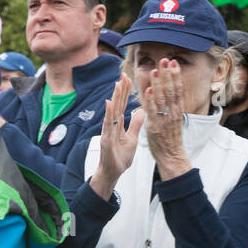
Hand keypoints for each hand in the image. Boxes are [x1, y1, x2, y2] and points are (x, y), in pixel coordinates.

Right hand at [91, 74, 143, 199]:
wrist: (113, 172)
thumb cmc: (120, 157)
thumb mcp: (132, 139)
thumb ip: (135, 125)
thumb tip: (141, 111)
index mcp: (119, 124)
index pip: (122, 105)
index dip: (125, 92)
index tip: (128, 78)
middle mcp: (112, 125)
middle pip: (117, 104)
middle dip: (120, 89)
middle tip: (123, 75)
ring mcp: (108, 131)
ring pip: (112, 111)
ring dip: (115, 97)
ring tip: (118, 84)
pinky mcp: (107, 139)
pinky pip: (108, 125)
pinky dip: (109, 114)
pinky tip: (109, 103)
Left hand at [145, 59, 189, 179]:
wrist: (171, 155)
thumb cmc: (171, 137)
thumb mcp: (174, 118)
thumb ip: (171, 104)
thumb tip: (170, 91)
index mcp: (177, 109)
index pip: (178, 88)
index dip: (175, 75)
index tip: (173, 62)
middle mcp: (173, 112)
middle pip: (171, 90)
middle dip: (168, 74)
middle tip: (165, 60)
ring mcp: (164, 119)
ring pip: (162, 99)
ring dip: (158, 84)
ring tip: (155, 71)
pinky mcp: (155, 127)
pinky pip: (152, 112)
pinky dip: (150, 101)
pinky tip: (148, 91)